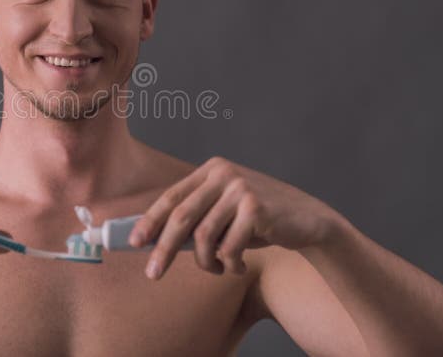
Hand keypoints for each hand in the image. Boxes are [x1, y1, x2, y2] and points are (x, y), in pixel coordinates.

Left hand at [129, 156, 343, 278]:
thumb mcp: (224, 211)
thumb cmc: (258, 221)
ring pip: (203, 236)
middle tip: (152, 274)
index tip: (134, 243)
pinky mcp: (256, 208)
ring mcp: (240, 189)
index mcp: (211, 170)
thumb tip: (152, 241)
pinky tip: (239, 267)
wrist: (309, 220)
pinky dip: (229, 265)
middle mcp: (223, 174)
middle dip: (163, 249)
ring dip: (206, 262)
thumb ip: (197, 217)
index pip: (171, 197)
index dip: (150, 221)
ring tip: (217, 268)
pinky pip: (228, 247)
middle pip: (181, 216)